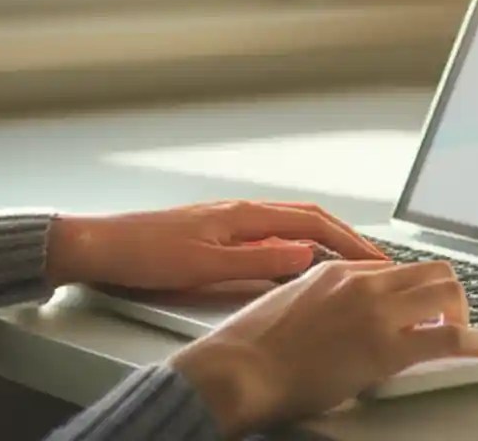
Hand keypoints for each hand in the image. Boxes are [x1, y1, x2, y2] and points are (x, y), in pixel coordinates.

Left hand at [45, 201, 385, 290]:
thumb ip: (259, 260)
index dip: (349, 240)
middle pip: (308, 218)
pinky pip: (272, 235)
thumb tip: (306, 255)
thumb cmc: (145, 255)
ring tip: (347, 262)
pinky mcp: (219, 232)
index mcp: (244, 215)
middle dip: (345, 236)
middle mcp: (242, 211)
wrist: (101, 247)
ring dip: (323, 240)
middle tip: (373, 259)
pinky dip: (297, 245)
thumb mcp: (207, 265)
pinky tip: (297, 264)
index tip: (375, 258)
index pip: (312, 223)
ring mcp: (230, 219)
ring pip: (291, 225)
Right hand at [168, 261, 477, 436]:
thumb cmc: (251, 348)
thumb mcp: (288, 306)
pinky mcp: (386, 348)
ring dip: (463, 313)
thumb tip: (337, 315)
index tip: (421, 307)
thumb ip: (321, 302)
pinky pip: (449, 338)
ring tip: (465, 334)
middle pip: (430, 270)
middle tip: (449, 319)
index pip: (395, 268)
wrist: (238, 370)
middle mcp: (362, 282)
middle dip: (449, 294)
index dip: (413, 291)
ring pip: (446, 292)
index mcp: (337, 272)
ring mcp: (376, 312)